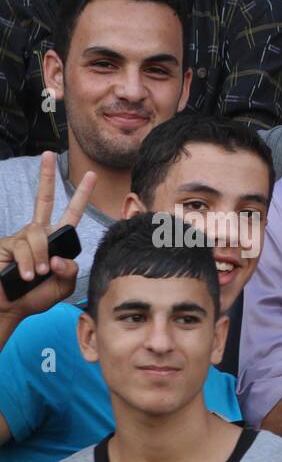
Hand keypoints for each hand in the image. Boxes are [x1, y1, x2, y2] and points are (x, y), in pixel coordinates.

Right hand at [0, 151, 93, 318]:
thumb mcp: (63, 285)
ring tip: (37, 275)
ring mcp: (21, 237)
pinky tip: (25, 275)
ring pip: (38, 235)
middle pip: (44, 200)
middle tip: (49, 154)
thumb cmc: (35, 296)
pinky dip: (28, 263)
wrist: (10, 307)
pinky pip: (24, 247)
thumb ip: (69, 270)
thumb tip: (58, 256)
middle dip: (47, 177)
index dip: (81, 196)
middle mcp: (37, 234)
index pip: (70, 214)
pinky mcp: (6, 243)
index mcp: (55, 241)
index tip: (91, 177)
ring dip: (40, 257)